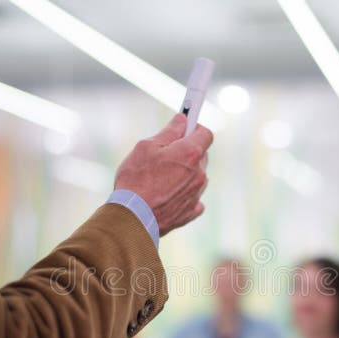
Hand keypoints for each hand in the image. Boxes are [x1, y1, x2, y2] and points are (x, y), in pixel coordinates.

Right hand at [114, 113, 212, 236]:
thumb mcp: (146, 147)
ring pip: (197, 176)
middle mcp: (199, 173)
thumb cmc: (136, 180)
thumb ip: (169, 132)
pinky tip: (167, 195)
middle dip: (187, 151)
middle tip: (166, 153)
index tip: (186, 126)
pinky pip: (193, 197)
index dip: (195, 128)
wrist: (133, 217)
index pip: (206, 133)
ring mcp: (197, 194)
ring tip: (161, 178)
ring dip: (185, 173)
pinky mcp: (191, 211)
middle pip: (201, 155)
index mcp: (190, 153)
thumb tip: (181, 120)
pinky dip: (184, 194)